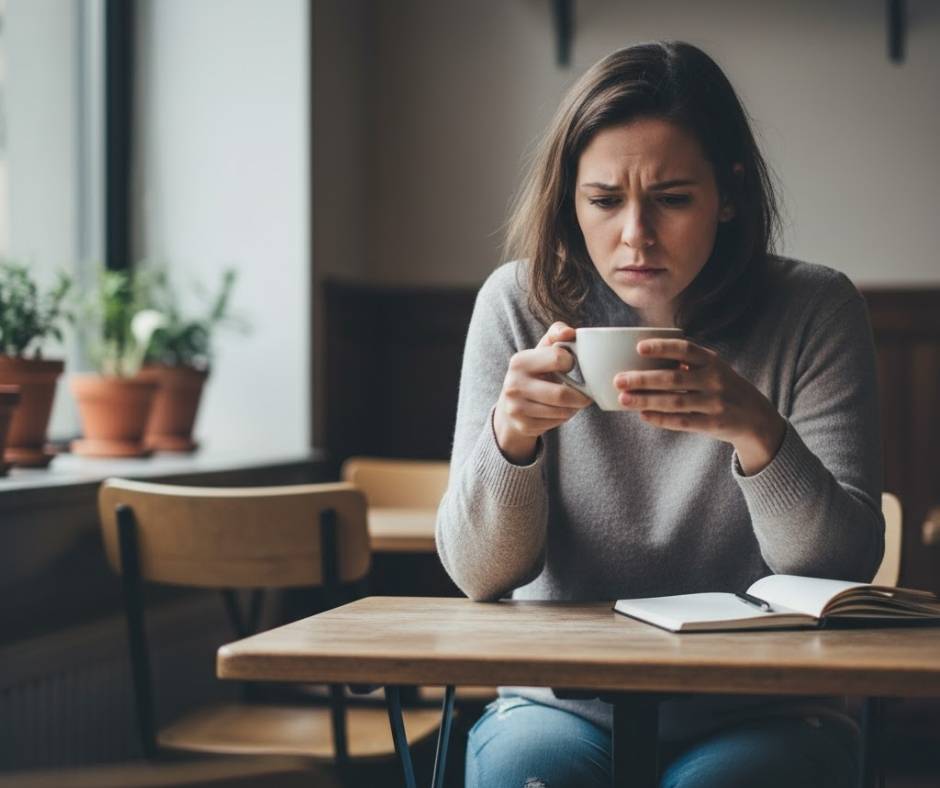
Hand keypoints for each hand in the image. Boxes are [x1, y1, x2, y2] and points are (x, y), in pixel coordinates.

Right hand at [494, 322, 592, 463]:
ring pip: (562, 411)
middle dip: (581, 396)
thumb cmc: (534, 372)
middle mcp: (514, 385)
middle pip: (562, 394)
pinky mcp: (524, 425)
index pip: (558, 358)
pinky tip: (560, 411)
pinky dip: (564, 417)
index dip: (571, 362)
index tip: (570, 365)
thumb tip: (569, 332)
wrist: (510, 407)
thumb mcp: (540, 351)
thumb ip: (556, 335)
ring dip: (574, 407)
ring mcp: (517, 408)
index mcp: (520, 361)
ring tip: (573, 401)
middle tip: (587, 394)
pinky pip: (556, 423)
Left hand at [614, 338, 786, 474]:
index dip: (662, 347)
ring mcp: (715, 403)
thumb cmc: (723, 388)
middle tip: (619, 380)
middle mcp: (715, 379)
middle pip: (674, 378)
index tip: (638, 348)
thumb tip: (641, 357)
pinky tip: (643, 416)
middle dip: (643, 379)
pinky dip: (662, 419)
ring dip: (647, 401)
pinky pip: (683, 421)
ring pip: (675, 401)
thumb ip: (686, 363)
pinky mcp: (714, 424)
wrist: (757, 417)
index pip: (685, 349)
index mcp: (712, 361)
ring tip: (623, 399)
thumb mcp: (713, 368)